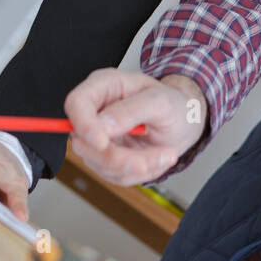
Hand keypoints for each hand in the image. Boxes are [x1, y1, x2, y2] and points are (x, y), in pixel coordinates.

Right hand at [64, 69, 207, 185]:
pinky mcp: (106, 158)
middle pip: (83, 142)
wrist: (184, 123)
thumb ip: (131, 110)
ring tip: (164, 155)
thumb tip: (102, 126)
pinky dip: (139, 173)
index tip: (102, 142)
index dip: (83, 125)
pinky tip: (156, 159)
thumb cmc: (173, 104)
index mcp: (104, 86)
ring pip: (100, 164)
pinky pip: (114, 175)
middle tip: (152, 158)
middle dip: (118, 157)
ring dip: (135, 167)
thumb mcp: (161, 102)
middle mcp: (96, 111)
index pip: (76, 103)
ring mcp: (99, 137)